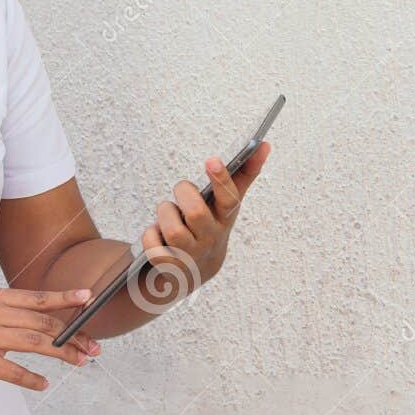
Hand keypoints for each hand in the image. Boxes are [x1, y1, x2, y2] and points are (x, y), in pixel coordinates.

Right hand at [0, 287, 103, 391]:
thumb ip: (6, 315)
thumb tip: (43, 324)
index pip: (36, 298)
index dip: (64, 298)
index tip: (88, 298)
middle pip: (42, 322)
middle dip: (73, 335)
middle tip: (92, 347)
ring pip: (35, 342)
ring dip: (63, 354)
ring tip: (80, 362)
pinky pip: (14, 371)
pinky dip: (32, 379)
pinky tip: (43, 384)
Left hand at [140, 141, 271, 295]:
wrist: (194, 269)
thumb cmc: (209, 225)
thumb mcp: (226, 203)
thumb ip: (244, 174)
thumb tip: (263, 144)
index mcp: (226, 217)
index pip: (229, 199)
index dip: (221, 180)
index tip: (212, 160)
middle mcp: (211, 237)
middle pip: (196, 212)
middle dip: (183, 194)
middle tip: (182, 192)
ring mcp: (191, 254)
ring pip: (174, 231)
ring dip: (165, 214)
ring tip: (169, 215)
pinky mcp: (170, 266)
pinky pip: (153, 246)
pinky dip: (150, 236)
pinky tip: (157, 235)